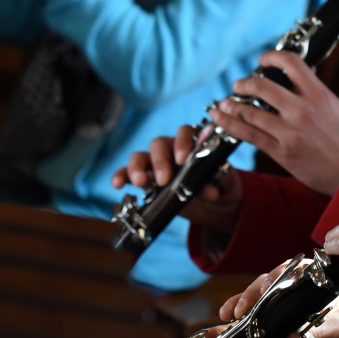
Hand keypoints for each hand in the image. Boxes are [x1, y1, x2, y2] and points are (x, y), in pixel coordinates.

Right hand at [110, 125, 243, 232]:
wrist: (214, 204)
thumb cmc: (218, 184)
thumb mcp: (220, 184)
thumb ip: (214, 183)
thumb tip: (211, 192)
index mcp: (192, 143)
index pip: (184, 133)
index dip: (182, 143)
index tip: (183, 160)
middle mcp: (171, 149)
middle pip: (159, 144)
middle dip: (160, 161)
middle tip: (164, 179)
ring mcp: (154, 163)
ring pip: (140, 156)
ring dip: (137, 168)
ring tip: (140, 182)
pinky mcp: (144, 179)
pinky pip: (127, 173)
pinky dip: (121, 176)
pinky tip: (118, 184)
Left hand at [210, 50, 338, 195]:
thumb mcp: (335, 106)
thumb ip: (314, 90)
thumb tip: (298, 73)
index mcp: (319, 94)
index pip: (290, 63)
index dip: (271, 56)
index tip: (263, 59)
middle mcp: (302, 109)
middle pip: (262, 86)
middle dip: (244, 83)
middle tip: (239, 85)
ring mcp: (289, 131)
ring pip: (250, 111)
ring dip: (232, 104)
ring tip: (225, 103)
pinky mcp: (281, 151)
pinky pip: (249, 134)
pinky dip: (230, 124)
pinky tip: (219, 117)